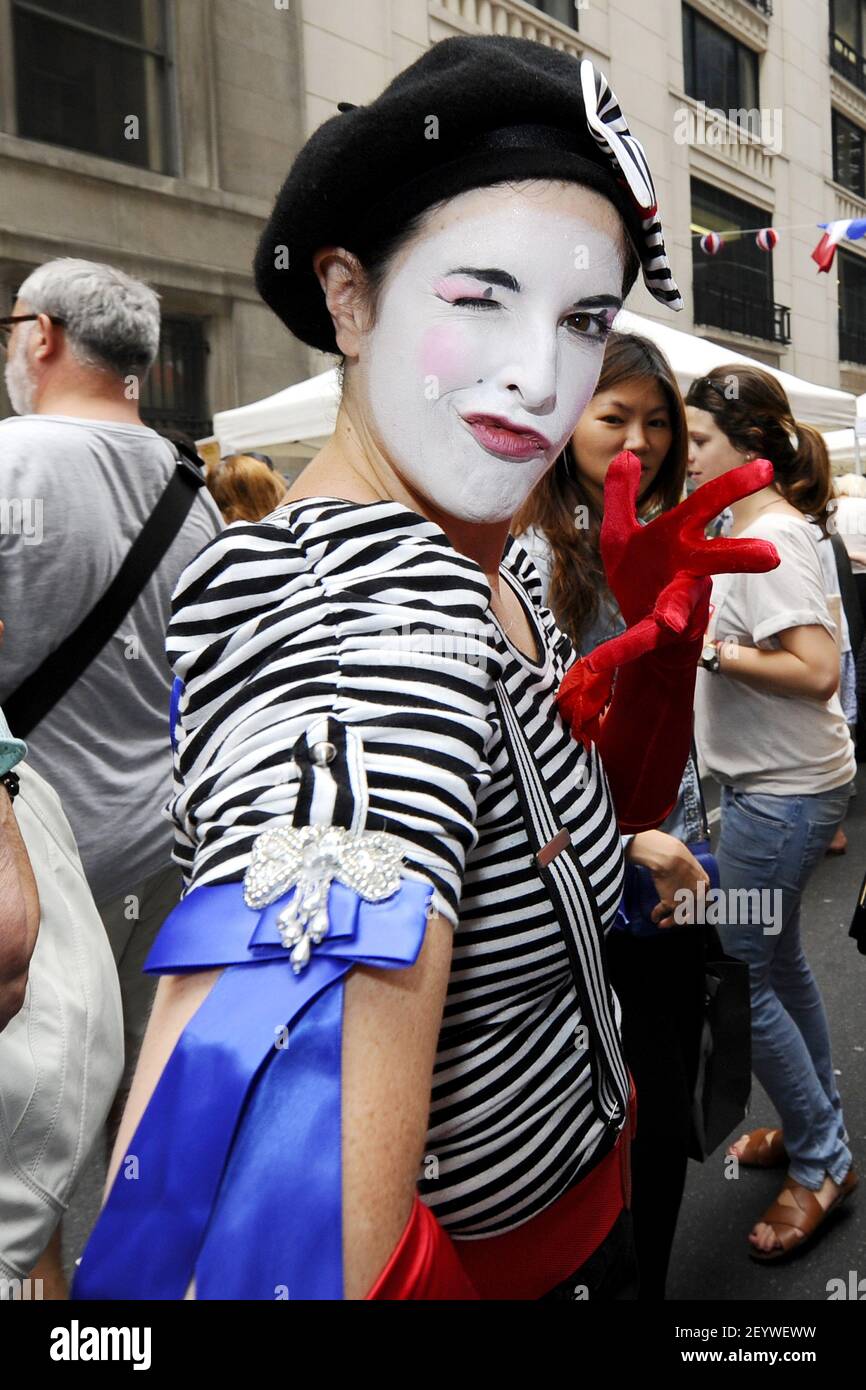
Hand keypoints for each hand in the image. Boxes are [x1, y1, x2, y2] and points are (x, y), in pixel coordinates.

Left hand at [557, 454, 779, 741]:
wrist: (645, 628)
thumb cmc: (641, 575)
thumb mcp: (621, 531)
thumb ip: (621, 494)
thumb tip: (628, 455)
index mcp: (678, 539)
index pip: (706, 506)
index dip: (734, 486)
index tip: (767, 467)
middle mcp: (686, 569)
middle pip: (717, 558)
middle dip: (741, 557)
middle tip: (771, 557)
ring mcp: (674, 601)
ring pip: (681, 603)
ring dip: (676, 611)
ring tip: (672, 623)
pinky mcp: (653, 630)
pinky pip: (636, 639)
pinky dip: (618, 650)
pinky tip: (596, 661)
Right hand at [626, 830, 709, 927]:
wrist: (669, 857)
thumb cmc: (678, 854)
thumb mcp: (690, 864)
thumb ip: (691, 873)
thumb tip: (683, 873)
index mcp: (704, 884)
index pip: (707, 902)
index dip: (702, 908)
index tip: (696, 911)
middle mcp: (697, 896)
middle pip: (695, 913)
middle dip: (687, 919)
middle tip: (682, 921)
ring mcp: (684, 901)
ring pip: (679, 917)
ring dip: (669, 923)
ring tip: (663, 925)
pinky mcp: (670, 903)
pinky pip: (662, 912)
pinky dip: (657, 915)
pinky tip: (654, 917)